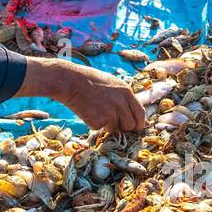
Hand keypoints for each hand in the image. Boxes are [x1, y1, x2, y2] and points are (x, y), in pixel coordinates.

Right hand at [17, 56, 145, 132]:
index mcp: (126, 92)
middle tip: (114, 124)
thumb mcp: (112, 84)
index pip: (140, 113)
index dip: (139, 123)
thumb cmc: (89, 81)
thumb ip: (123, 98)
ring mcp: (111, 112)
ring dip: (108, 126)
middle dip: (124, 128)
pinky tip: (87, 111)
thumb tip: (131, 112)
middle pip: (131, 125)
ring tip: (97, 112)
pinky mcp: (100, 120)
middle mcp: (122, 103)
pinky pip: (100, 129)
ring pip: (116, 129)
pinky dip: (94, 124)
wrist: (70, 81)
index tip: (135, 127)